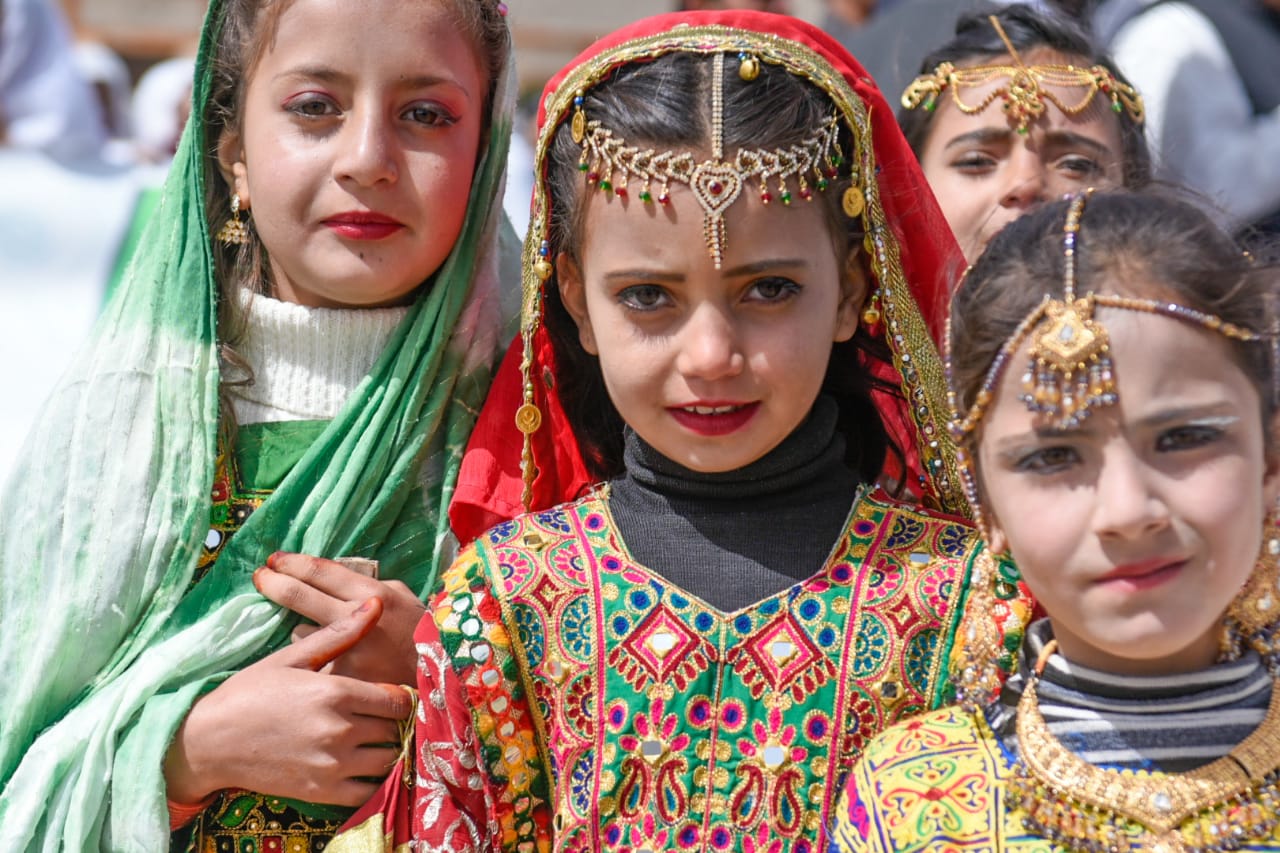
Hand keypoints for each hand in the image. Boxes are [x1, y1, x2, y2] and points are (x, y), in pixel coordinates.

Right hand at [164, 597, 413, 805]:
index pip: (397, 699)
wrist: (209, 741)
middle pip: (395, 729)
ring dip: (389, 750)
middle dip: (396, 723)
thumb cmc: (250, 693)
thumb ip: (340, 634)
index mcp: (336, 692)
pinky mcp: (323, 792)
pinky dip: (374, 781)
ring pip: (388, 759)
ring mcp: (333, 764)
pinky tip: (363, 767)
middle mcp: (340, 729)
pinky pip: (369, 791)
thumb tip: (375, 604)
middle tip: (387, 719)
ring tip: (376, 741)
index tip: (393, 697)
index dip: (401, 698)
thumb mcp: (292, 658)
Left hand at [254, 552, 425, 685]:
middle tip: (260, 576)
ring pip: (303, 632)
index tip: (274, 560)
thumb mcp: (404, 598)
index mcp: (374, 595)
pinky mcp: (343, 680)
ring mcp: (348, 652)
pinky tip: (320, 663)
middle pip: (300, 596)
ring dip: (301, 627)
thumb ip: (371, 587)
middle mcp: (357, 620)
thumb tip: (337, 579)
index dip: (292, 563)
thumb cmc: (424, 634)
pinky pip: (316, 663)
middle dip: (274, 583)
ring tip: (311, 631)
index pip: (321, 572)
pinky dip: (316, 659)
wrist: (445, 678)